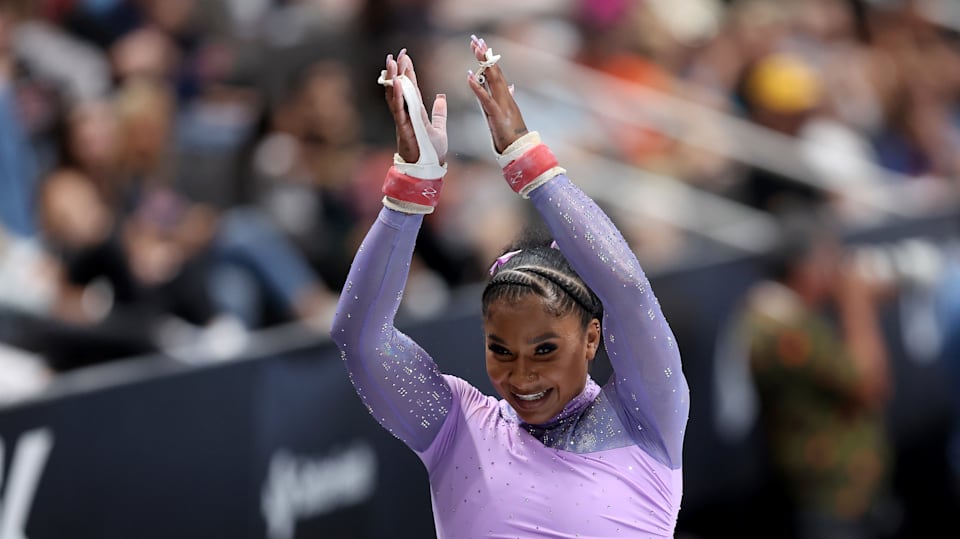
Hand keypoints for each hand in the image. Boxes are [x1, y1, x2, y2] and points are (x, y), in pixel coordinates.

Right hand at [383, 49, 446, 164]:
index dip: (408, 72)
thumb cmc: (432, 152)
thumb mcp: (439, 128)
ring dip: (393, 79)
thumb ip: (439, 113)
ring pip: (395, 96)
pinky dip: (398, 96)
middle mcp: (407, 114)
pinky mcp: (403, 128)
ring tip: (390, 62)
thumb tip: (441, 97)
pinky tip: (397, 82)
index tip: (405, 56)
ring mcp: (403, 120)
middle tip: (395, 54)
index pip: (412, 88)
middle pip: (400, 88)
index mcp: (416, 112)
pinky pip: (398, 110)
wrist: (429, 169)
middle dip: (397, 71)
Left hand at [466, 36, 527, 152]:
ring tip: (476, 49)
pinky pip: (485, 99)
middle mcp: (504, 96)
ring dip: (483, 63)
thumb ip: (507, 97)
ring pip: (492, 79)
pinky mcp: (497, 114)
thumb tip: (510, 86)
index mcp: (504, 95)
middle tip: (476, 39)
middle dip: (485, 55)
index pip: (495, 72)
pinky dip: (477, 87)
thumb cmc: (513, 132)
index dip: (488, 58)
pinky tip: (469, 77)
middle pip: (494, 71)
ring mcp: (502, 104)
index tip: (480, 44)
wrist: (520, 148)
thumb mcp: (508, 112)